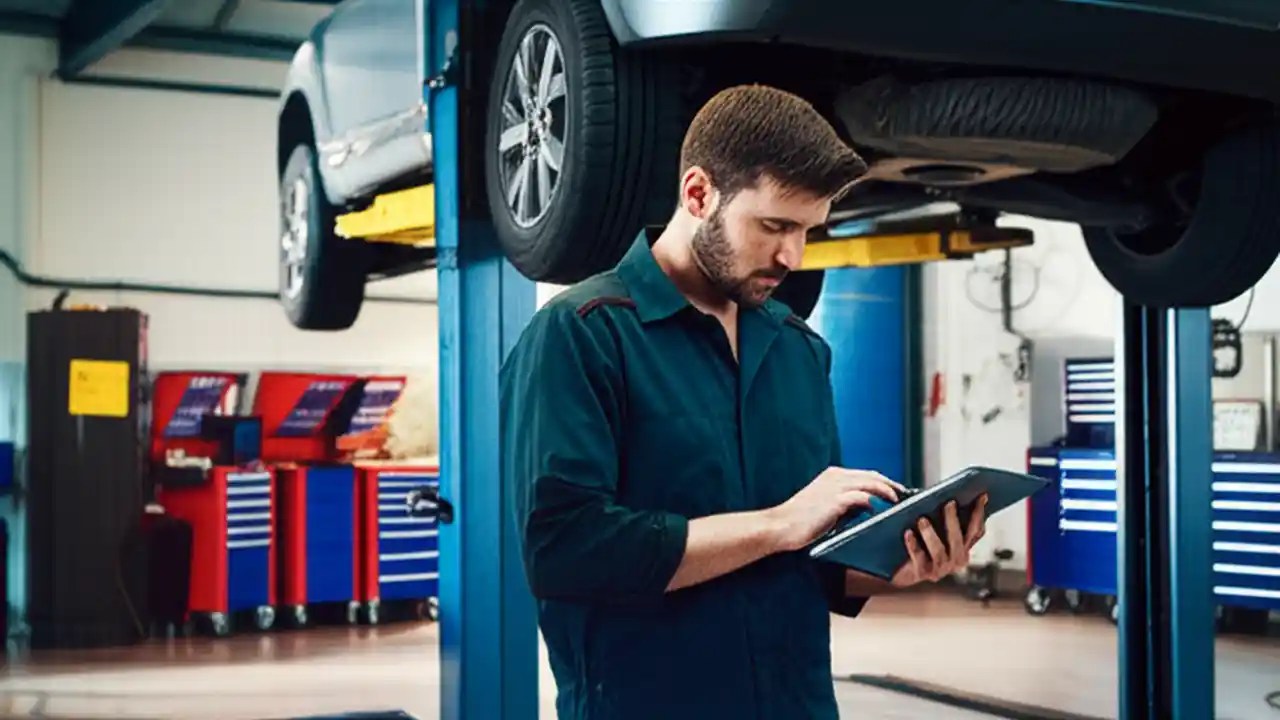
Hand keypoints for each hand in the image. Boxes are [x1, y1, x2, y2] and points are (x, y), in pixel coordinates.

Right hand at [767, 467, 904, 551]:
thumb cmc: (800, 521)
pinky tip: (883, 509)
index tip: (896, 492)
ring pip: (871, 483)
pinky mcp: (835, 500)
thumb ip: (844, 503)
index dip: (883, 482)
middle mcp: (835, 477)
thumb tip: (868, 508)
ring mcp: (835, 487)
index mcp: (832, 476)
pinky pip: (863, 496)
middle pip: (872, 476)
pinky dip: (875, 501)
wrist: (781, 526)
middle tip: (906, 497)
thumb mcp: (824, 506)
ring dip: (888, 492)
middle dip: (891, 485)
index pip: (866, 474)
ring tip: (900, 503)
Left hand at [891, 494, 987, 587]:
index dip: (980, 513)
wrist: (898, 567)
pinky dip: (914, 545)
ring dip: (931, 534)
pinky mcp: (922, 573)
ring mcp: (940, 569)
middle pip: (958, 540)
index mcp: (963, 547)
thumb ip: (944, 513)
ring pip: (939, 552)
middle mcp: (956, 560)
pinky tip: (908, 532)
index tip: (982, 495)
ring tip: (922, 519)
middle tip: (949, 503)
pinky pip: (919, 558)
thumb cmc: (919, 539)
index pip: (976, 530)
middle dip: (954, 521)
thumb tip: (948, 494)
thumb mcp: (933, 524)